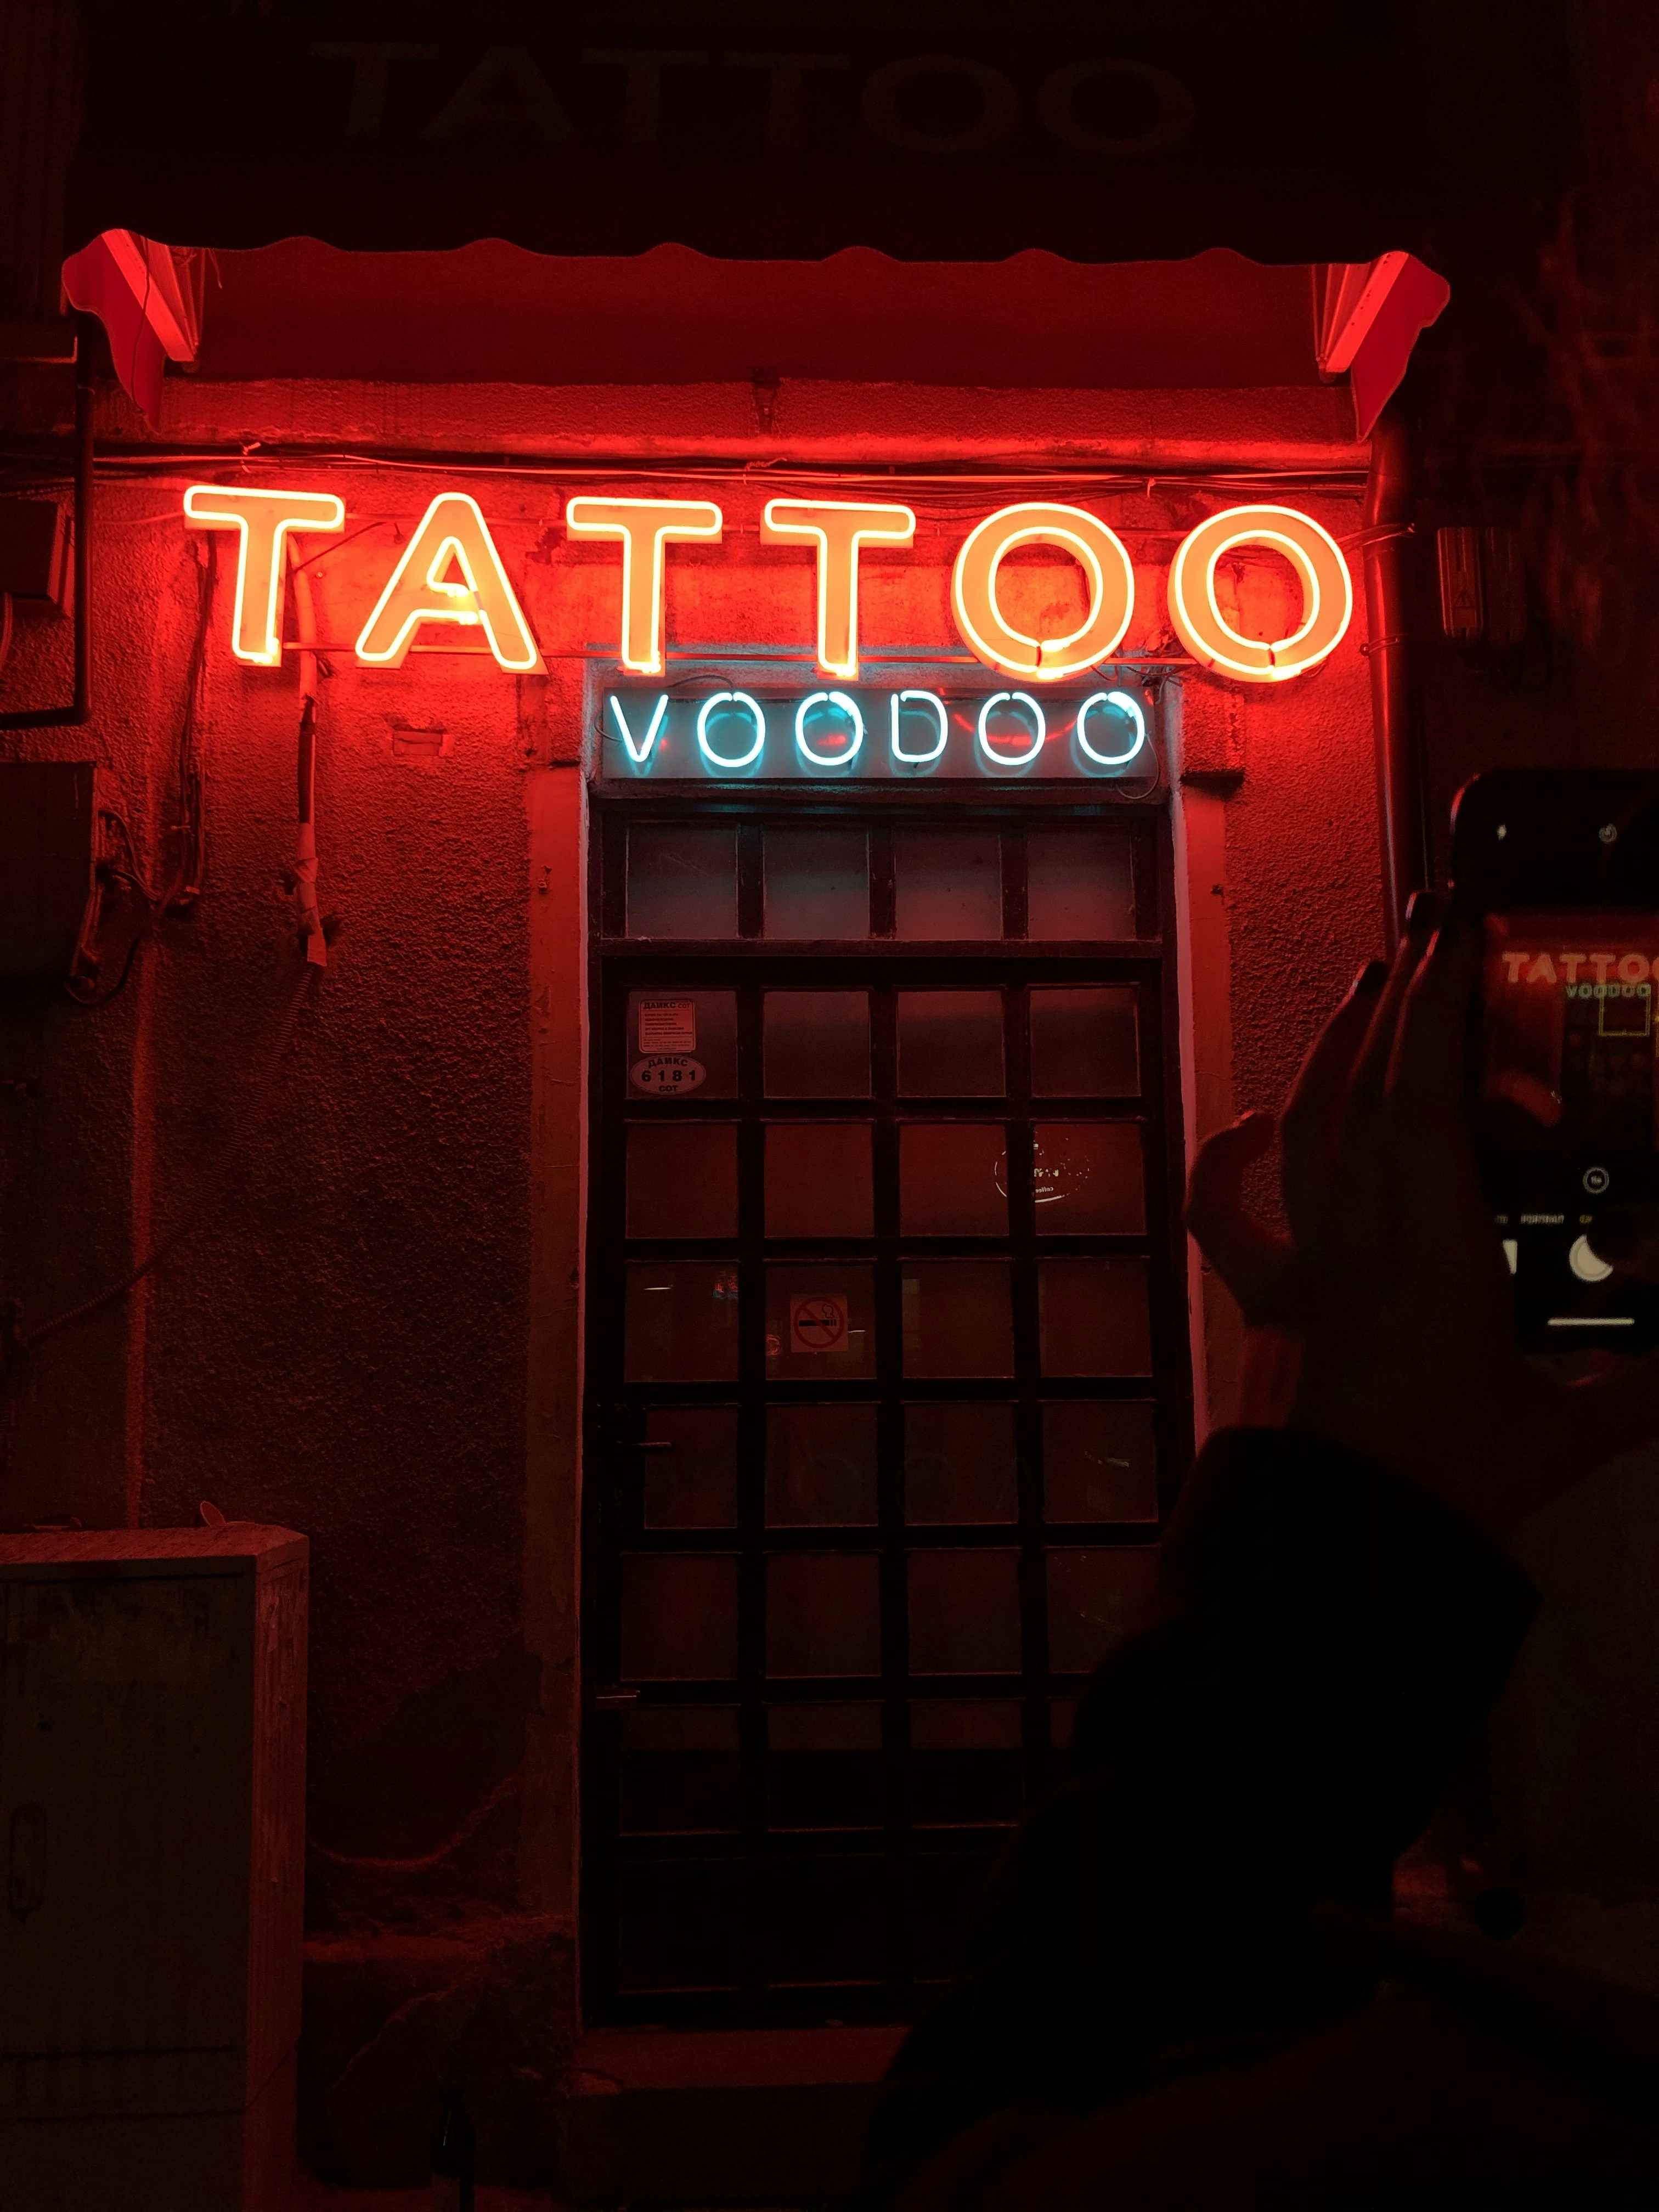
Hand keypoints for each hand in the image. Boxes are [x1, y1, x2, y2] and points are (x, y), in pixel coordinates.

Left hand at [1184, 896, 1658, 1534]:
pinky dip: (1230, 1161)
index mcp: (1432, 1252)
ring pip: (1303, 1131)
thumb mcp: (1570, 1432)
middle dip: (1399, 1003)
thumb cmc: (1450, 1489)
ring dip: (1334, 1050)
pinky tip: (1254, 1125)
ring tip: (1369, 987)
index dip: (1440, 1011)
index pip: (1424, 1102)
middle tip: (1432, 935)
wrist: (1336, 1549)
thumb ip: (1646, 1382)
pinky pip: (1225, 1217)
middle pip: (1364, 1093)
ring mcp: (1299, 1265)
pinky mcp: (1264, 1300)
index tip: (1461, 941)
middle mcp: (1355, 1238)